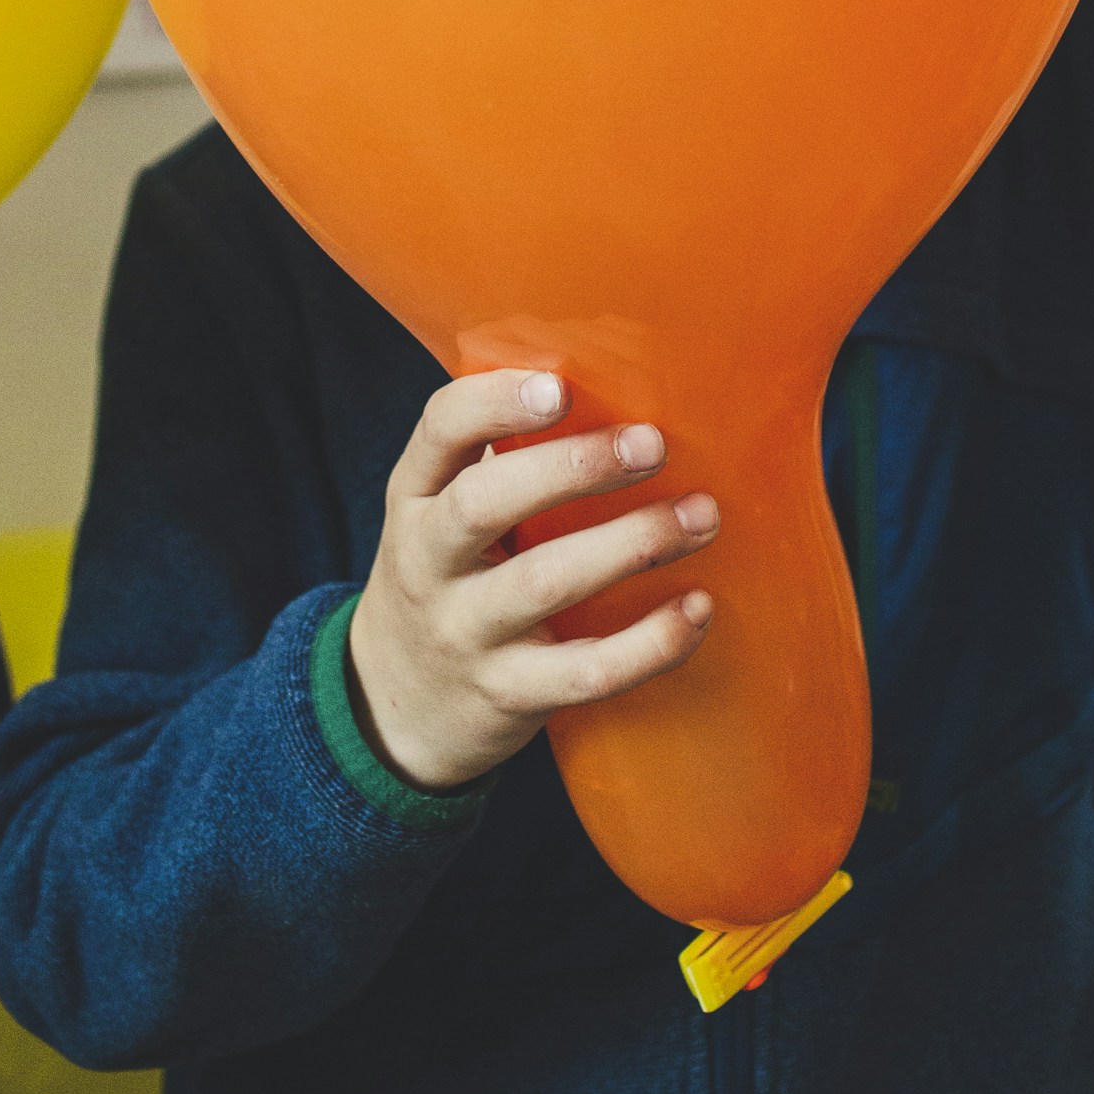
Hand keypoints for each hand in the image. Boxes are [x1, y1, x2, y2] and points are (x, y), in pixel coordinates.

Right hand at [346, 371, 716, 794]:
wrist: (394, 710)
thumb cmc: (446, 579)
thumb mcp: (439, 513)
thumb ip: (497, 458)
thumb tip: (613, 383)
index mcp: (416, 496)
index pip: (440, 429)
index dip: (496, 401)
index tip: (562, 385)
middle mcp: (428, 561)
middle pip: (485, 502)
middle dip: (573, 467)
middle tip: (653, 444)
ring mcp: (465, 633)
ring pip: (546, 583)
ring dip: (632, 544)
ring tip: (700, 516)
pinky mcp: (509, 695)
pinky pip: (586, 671)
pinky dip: (650, 643)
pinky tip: (698, 608)